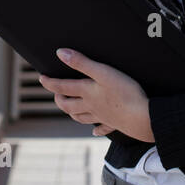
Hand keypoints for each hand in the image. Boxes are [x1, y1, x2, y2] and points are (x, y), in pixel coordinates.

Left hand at [38, 49, 154, 141]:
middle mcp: (91, 106)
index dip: (50, 82)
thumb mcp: (103, 72)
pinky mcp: (115, 123)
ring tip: (69, 109)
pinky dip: (96, 130)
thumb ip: (82, 63)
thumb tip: (61, 53)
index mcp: (87, 92)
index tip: (42, 78)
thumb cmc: (124, 92)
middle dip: (59, 100)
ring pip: (82, 118)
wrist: (142, 117)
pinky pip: (102, 128)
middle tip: (55, 94)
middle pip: (69, 106)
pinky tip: (95, 131)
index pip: (63, 87)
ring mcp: (102, 116)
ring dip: (73, 113)